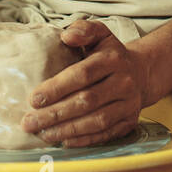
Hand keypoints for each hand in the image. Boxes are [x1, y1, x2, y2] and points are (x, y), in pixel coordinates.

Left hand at [21, 19, 148, 147]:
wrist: (142, 72)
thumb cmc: (110, 54)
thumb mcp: (100, 34)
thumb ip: (83, 30)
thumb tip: (66, 35)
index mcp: (113, 59)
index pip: (83, 75)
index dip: (57, 88)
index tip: (34, 99)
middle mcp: (124, 83)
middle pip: (87, 101)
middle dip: (56, 114)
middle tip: (29, 122)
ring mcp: (129, 104)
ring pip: (96, 121)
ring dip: (67, 130)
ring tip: (43, 134)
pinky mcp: (130, 121)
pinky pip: (105, 133)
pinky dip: (84, 140)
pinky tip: (64, 141)